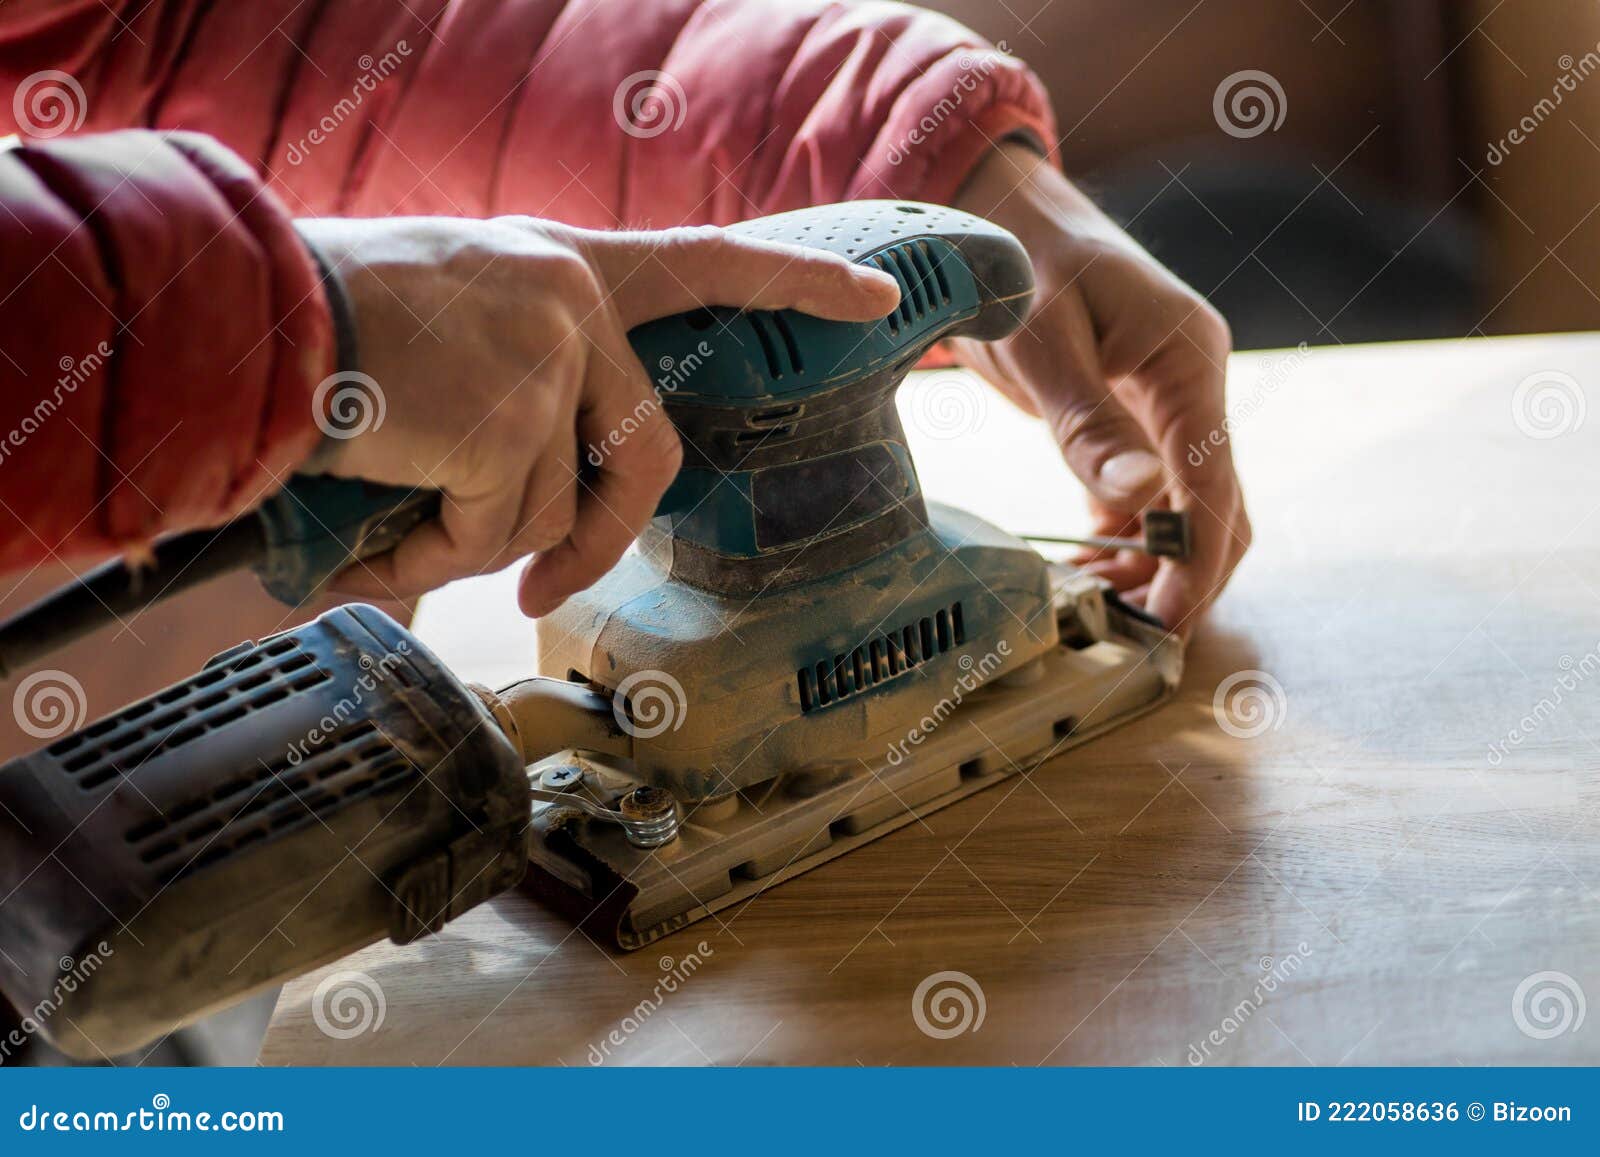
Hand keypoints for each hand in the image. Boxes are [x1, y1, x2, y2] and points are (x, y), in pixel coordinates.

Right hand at [295, 216, 900, 615]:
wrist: (233, 316)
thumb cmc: (321, 327)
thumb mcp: (446, 314)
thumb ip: (518, 367)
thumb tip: (536, 500)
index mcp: (562, 264)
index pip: (704, 262)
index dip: (795, 282)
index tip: (875, 298)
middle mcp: (570, 298)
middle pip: (647, 455)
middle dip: (596, 542)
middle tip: (543, 592)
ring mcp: (546, 358)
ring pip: (549, 511)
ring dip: (467, 544)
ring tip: (384, 516)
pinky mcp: (509, 421)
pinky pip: (494, 537)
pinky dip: (428, 559)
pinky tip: (371, 529)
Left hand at [950, 142, 1248, 634]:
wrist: (997, 215)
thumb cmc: (1017, 262)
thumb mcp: (1044, 343)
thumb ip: (1090, 424)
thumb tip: (1141, 502)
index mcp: (1188, 362)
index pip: (1212, 482)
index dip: (1197, 560)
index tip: (1168, 621)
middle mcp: (1191, 388)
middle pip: (1216, 506)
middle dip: (1184, 574)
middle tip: (1132, 634)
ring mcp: (1166, 406)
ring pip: (1184, 509)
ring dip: (1153, 563)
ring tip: (1094, 604)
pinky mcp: (1132, 420)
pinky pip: (1147, 497)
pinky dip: (1125, 541)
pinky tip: (1084, 569)